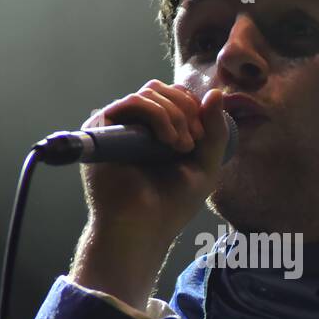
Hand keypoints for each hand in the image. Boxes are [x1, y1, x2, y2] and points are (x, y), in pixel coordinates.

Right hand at [79, 81, 229, 242]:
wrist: (143, 229)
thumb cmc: (171, 205)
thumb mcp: (205, 165)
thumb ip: (214, 131)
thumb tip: (217, 92)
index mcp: (154, 130)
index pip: (174, 96)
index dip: (193, 107)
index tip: (202, 138)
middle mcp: (133, 125)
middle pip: (162, 89)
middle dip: (186, 109)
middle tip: (193, 142)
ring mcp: (117, 126)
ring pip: (150, 92)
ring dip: (174, 114)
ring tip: (181, 146)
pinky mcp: (102, 129)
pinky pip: (132, 102)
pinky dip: (157, 114)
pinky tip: (167, 140)